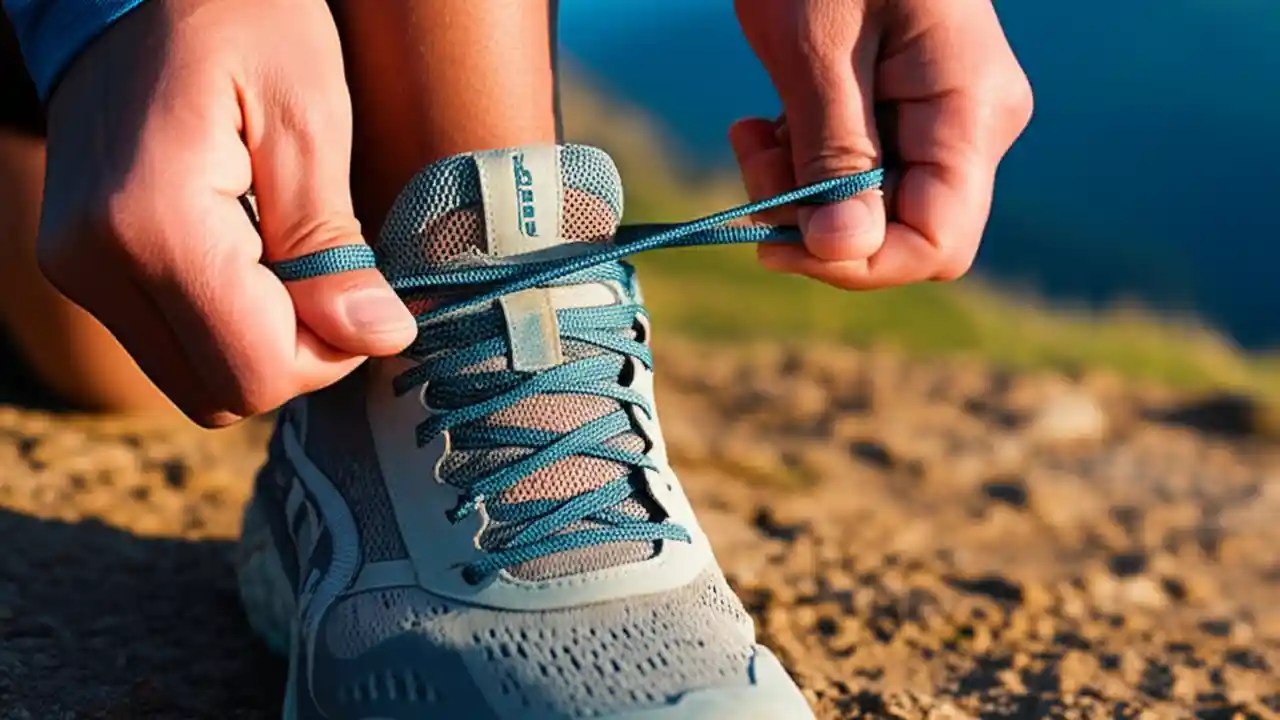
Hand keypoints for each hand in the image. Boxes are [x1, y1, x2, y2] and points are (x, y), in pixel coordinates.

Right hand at [37, 0, 416, 426]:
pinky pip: (168, 346)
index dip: (328, 353)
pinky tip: (250, 259)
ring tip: (288, 258)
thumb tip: (379, 339)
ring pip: (192, 380)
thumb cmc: (240, 25)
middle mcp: (95, 263)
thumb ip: (334, 242)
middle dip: (296, 355)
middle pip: (221, 392)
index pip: (254, 371)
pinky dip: (223, 327)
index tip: (361, 291)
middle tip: (331, 276)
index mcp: (154, 226)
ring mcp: (76, 269)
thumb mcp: (310, 118)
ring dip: (260, 344)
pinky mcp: (79, 268)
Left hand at [732, 0, 1032, 287]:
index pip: (938, 244)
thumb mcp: (816, 50)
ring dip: (799, 192)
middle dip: (819, 224)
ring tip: (750, 133)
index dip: (859, 265)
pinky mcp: (901, 109)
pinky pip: (858, 171)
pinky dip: (804, 163)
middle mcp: (970, 124)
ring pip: (873, 208)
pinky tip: (764, 122)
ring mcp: (940, 117)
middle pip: (904, 232)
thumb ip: (835, 152)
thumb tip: (845, 252)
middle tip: (752, 166)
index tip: (775, 243)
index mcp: (970, 110)